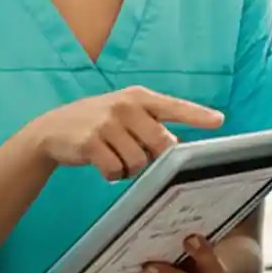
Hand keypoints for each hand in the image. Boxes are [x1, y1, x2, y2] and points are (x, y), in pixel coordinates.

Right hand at [22, 86, 222, 180]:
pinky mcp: (90, 142)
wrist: (52, 129)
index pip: (173, 106)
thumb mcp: (124, 113)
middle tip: (136, 154)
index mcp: (138, 97)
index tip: (219, 120)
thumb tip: (176, 146)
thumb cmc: (98, 123)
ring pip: (138, 162)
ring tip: (115, 158)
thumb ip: (151, 124)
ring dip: (130, 169)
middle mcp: (125, 106)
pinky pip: (116, 171)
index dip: (197, 115)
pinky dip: (112, 175)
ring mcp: (106, 123)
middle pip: (161, 144)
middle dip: (154, 158)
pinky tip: (102, 164)